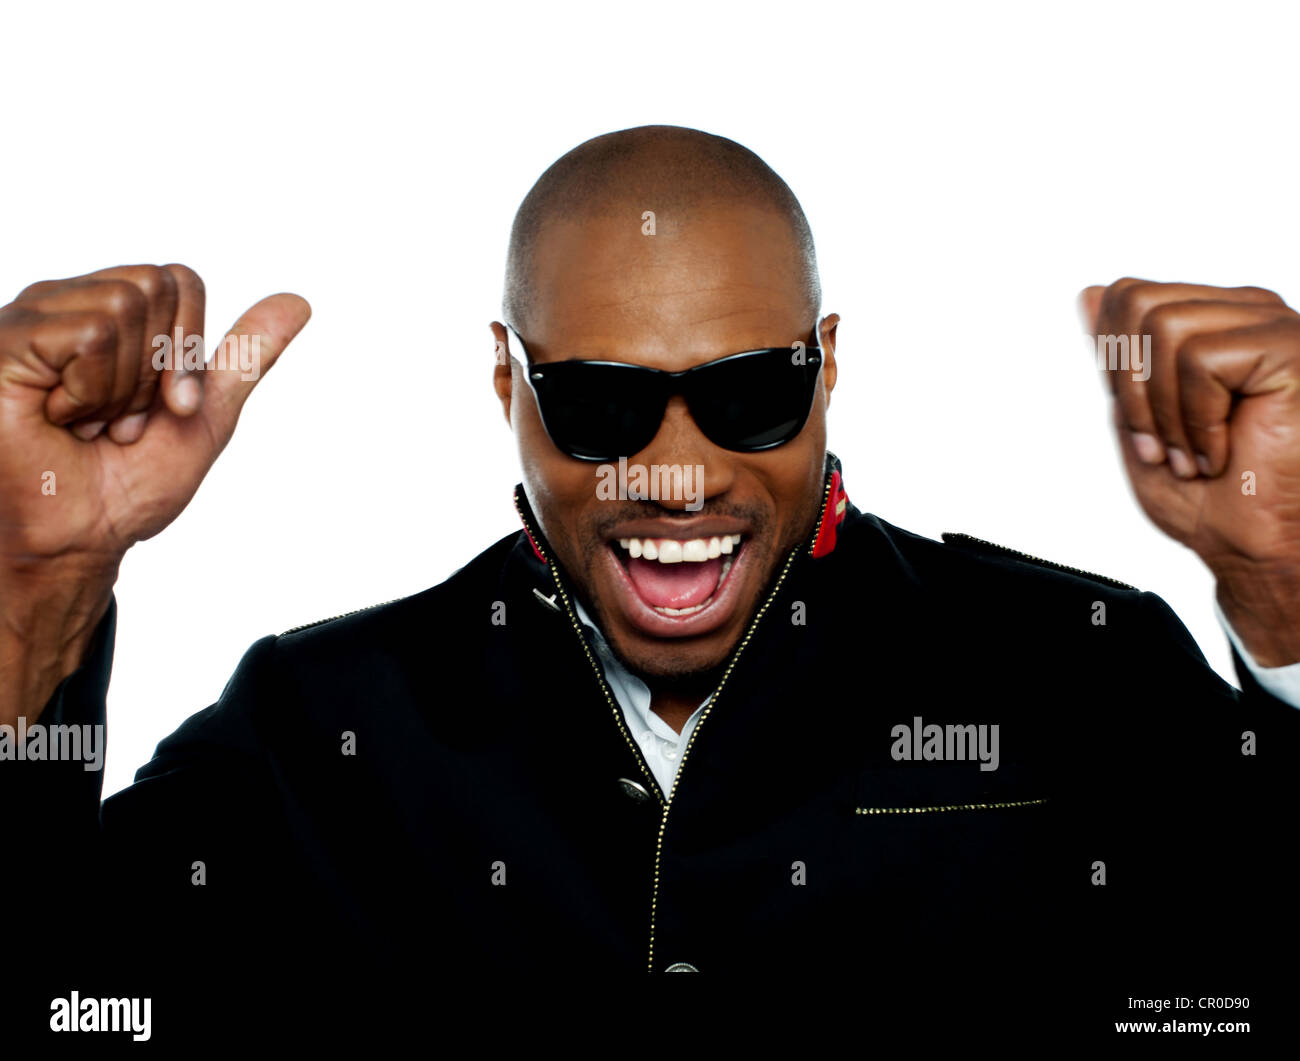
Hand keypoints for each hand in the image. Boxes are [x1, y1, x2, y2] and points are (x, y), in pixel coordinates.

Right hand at [0, 264, 309, 719]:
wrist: (81, 540)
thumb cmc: (128, 483)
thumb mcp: (206, 412)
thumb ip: (244, 355)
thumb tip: (298, 301)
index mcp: (108, 312)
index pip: (179, 280)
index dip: (189, 350)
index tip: (170, 407)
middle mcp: (65, 303)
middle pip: (153, 288)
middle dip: (156, 370)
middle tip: (119, 420)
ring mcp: (30, 319)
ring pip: (122, 307)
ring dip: (120, 388)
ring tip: (87, 423)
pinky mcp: (6, 342)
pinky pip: (89, 335)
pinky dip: (91, 392)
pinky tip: (58, 419)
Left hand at [1080, 278, 1299, 663]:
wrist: (1253, 547)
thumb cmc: (1207, 496)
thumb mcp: (1137, 417)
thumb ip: (1118, 356)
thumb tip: (1089, 295)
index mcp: (1211, 323)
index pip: (1128, 295)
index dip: (1112, 362)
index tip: (1140, 425)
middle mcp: (1244, 313)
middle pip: (1137, 302)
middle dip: (1131, 388)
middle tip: (1161, 446)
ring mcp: (1270, 326)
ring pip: (1165, 328)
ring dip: (1164, 410)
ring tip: (1191, 454)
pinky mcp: (1287, 349)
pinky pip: (1202, 359)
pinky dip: (1197, 418)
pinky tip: (1221, 452)